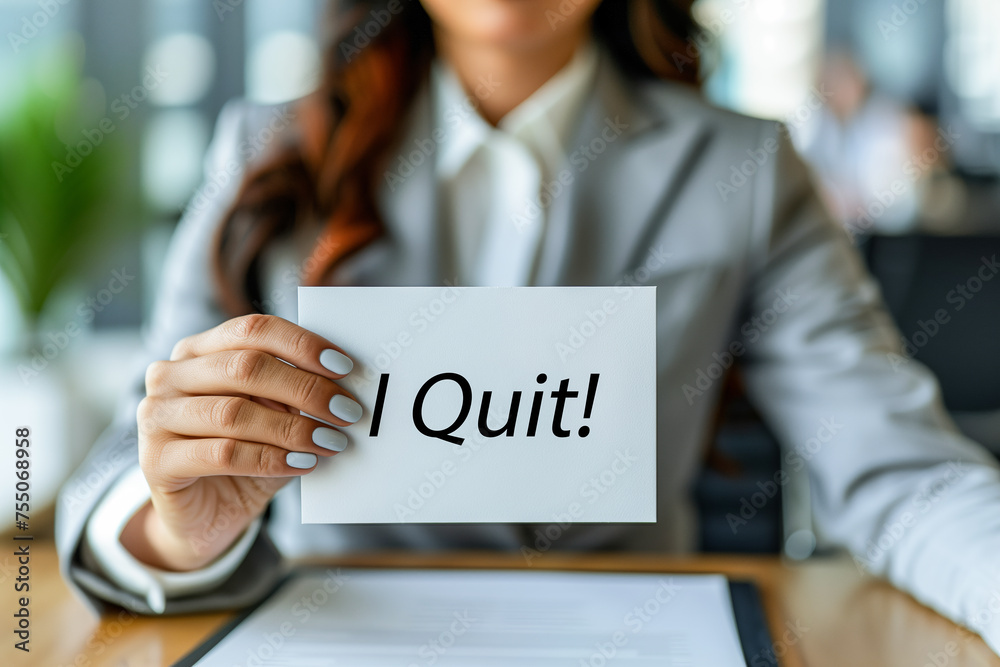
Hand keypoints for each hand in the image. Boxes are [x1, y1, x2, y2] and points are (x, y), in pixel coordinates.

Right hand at [122, 314, 361, 570]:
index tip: (344, 366)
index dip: (301, 344)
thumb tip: (342, 387)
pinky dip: (271, 458)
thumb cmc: (245, 456)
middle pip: (245, 367)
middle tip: (347, 410)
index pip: (252, 329)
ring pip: (235, 413)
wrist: (205, 516)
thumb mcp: (274, 417)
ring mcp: (156, 416)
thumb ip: (294, 396)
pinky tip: (302, 464)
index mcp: (198, 349)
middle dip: (305, 388)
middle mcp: (170, 375)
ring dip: (293, 428)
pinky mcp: (156, 461)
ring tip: (331, 441)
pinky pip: (224, 454)